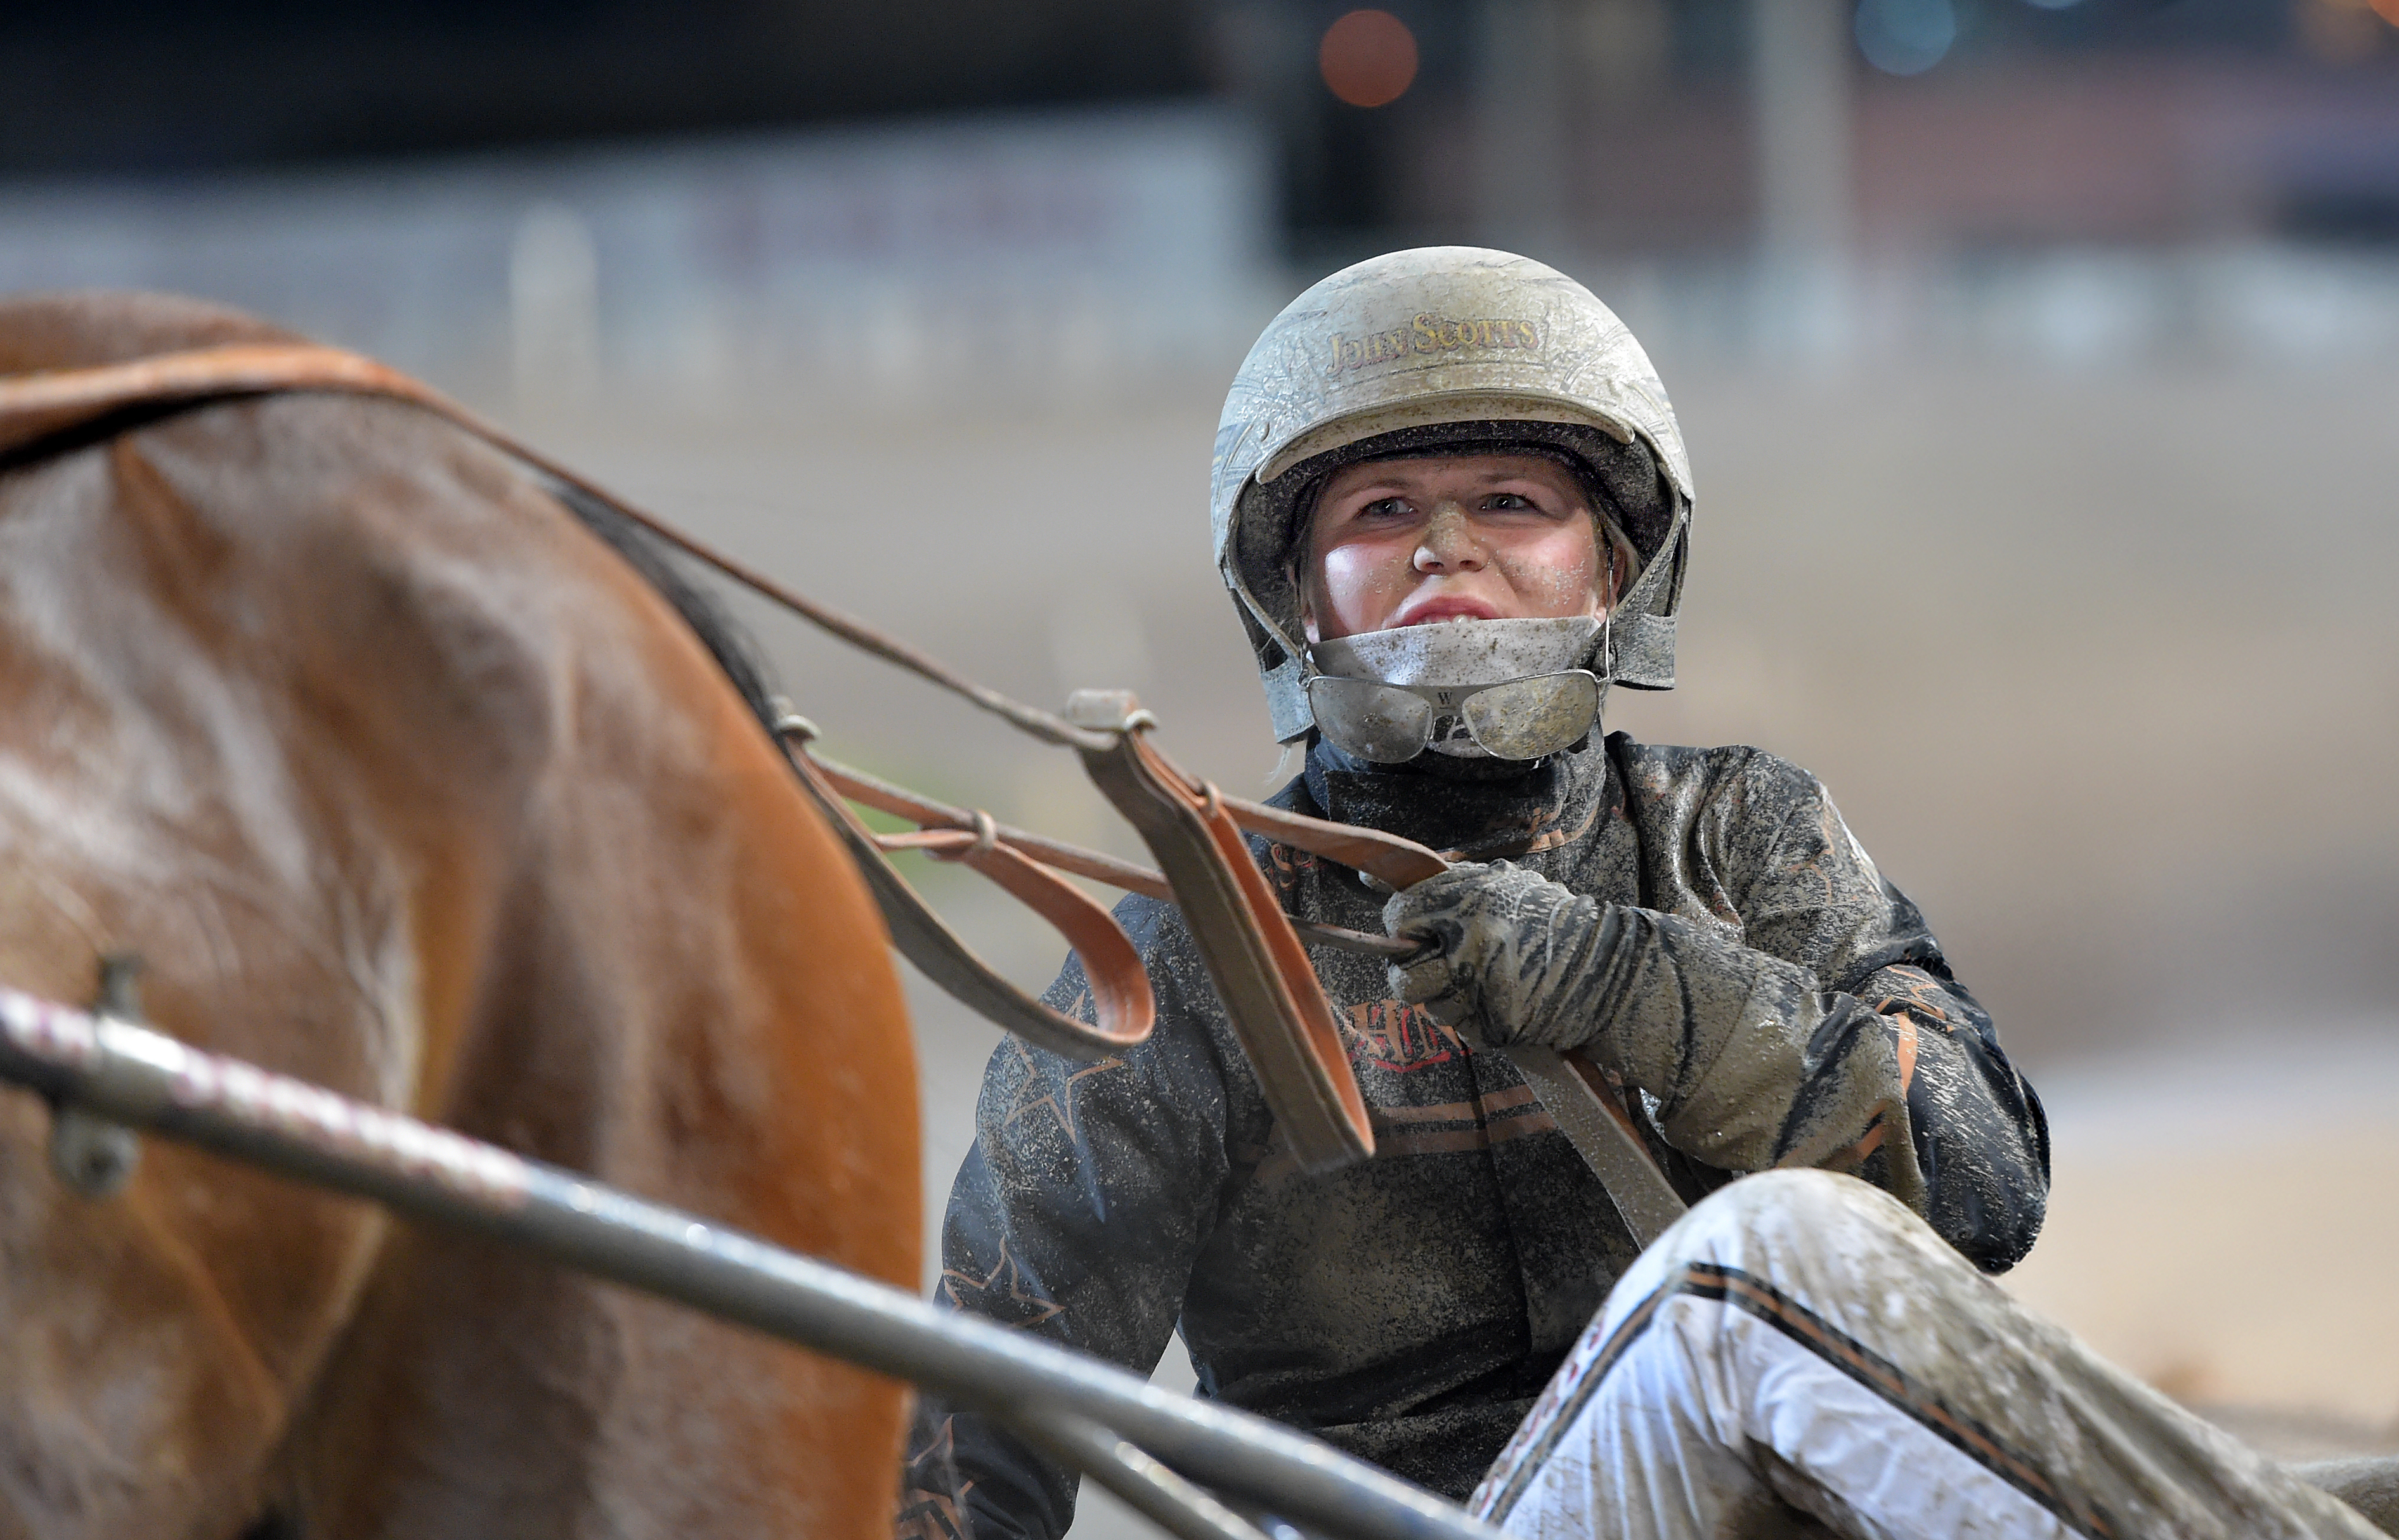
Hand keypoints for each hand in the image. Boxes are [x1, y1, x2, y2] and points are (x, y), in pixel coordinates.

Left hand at [1381, 861, 1616, 1050]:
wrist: (1608, 969)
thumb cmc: (1545, 920)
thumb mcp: (1498, 884)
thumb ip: (1438, 883)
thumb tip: (1366, 873)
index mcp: (1471, 897)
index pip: (1400, 915)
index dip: (1407, 925)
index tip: (1421, 930)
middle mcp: (1472, 942)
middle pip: (1404, 977)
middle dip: (1419, 975)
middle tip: (1446, 965)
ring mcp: (1484, 988)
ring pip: (1432, 1008)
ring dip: (1451, 999)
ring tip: (1486, 981)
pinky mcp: (1497, 1026)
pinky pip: (1462, 1030)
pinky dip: (1477, 1020)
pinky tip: (1503, 1001)